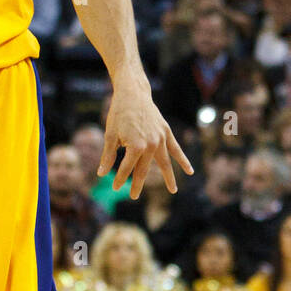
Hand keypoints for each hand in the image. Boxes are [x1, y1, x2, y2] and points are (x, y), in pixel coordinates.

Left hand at [99, 81, 192, 196]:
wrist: (133, 93)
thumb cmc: (118, 114)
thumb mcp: (110, 135)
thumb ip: (108, 156)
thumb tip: (101, 174)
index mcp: (135, 146)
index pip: (126, 168)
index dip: (119, 178)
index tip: (115, 188)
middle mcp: (150, 144)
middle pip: (144, 169)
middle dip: (137, 183)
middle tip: (133, 196)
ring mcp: (160, 139)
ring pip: (165, 162)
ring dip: (168, 177)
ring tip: (172, 190)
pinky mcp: (166, 132)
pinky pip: (176, 149)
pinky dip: (183, 160)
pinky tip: (189, 171)